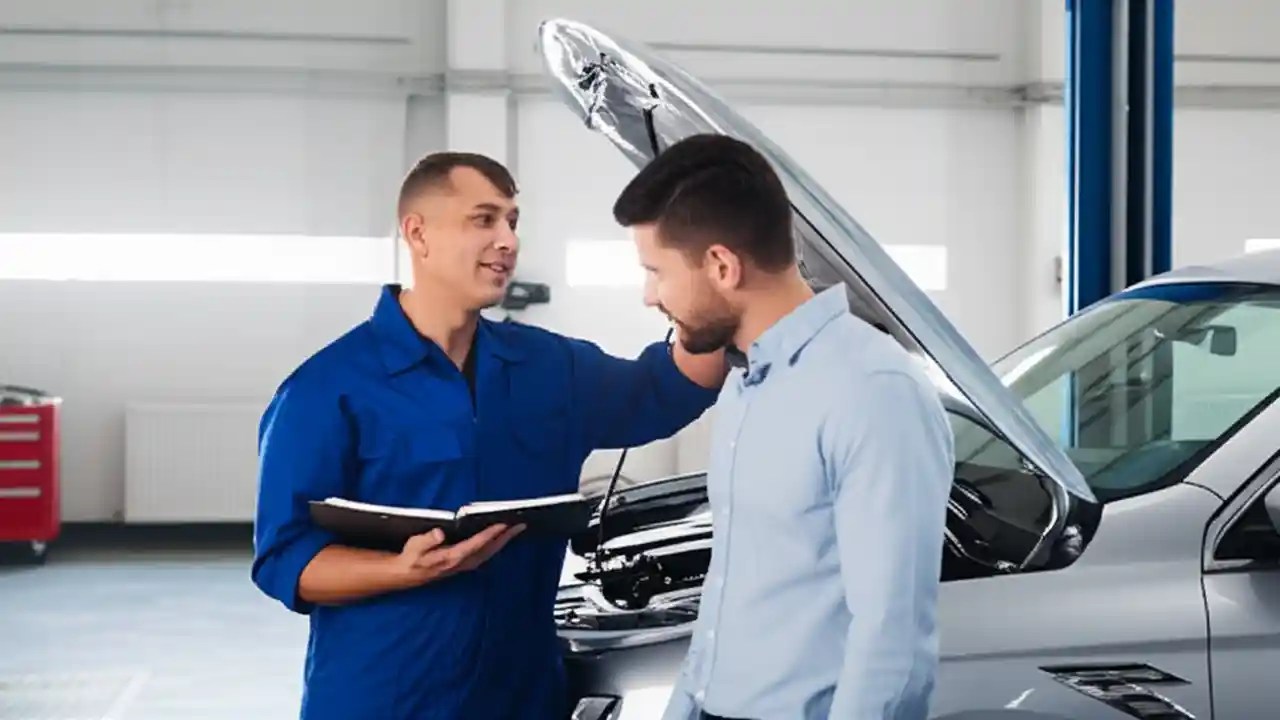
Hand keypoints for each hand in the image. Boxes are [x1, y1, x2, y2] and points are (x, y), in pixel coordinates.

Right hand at [392, 523, 525, 585]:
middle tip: (519, 525)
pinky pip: (484, 555)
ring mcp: (464, 566)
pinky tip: (501, 540)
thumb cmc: (411, 557)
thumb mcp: (414, 546)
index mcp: (450, 558)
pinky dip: (495, 547)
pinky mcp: (464, 565)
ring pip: (489, 554)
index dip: (489, 534)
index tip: (501, 524)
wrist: (407, 574)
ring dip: (502, 542)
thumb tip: (439, 533)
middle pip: (488, 550)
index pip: (475, 545)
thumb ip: (427, 540)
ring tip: (515, 530)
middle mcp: (461, 563)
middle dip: (504, 538)